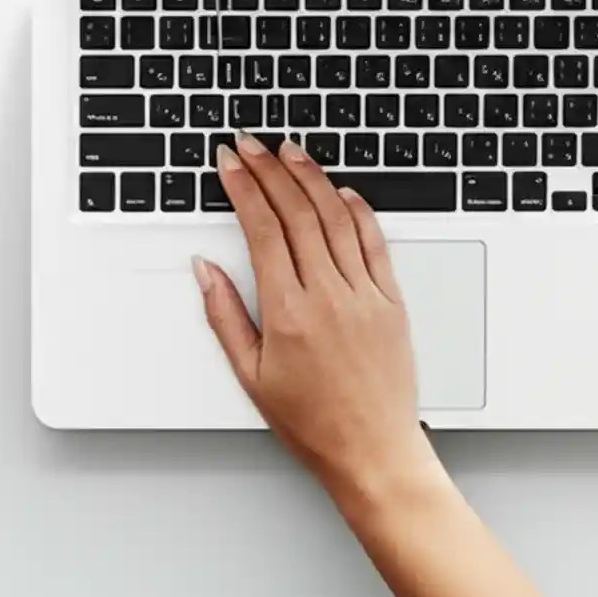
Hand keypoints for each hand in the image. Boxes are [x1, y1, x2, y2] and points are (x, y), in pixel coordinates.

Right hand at [192, 134, 435, 494]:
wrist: (372, 451)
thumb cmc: (311, 422)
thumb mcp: (249, 375)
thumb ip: (224, 315)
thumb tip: (206, 269)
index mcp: (288, 312)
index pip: (261, 230)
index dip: (242, 188)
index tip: (229, 163)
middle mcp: (328, 296)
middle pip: (296, 213)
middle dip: (269, 170)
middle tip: (251, 145)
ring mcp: (364, 295)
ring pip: (336, 217)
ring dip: (310, 178)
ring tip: (290, 151)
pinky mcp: (391, 301)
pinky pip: (373, 242)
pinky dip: (357, 210)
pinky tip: (341, 191)